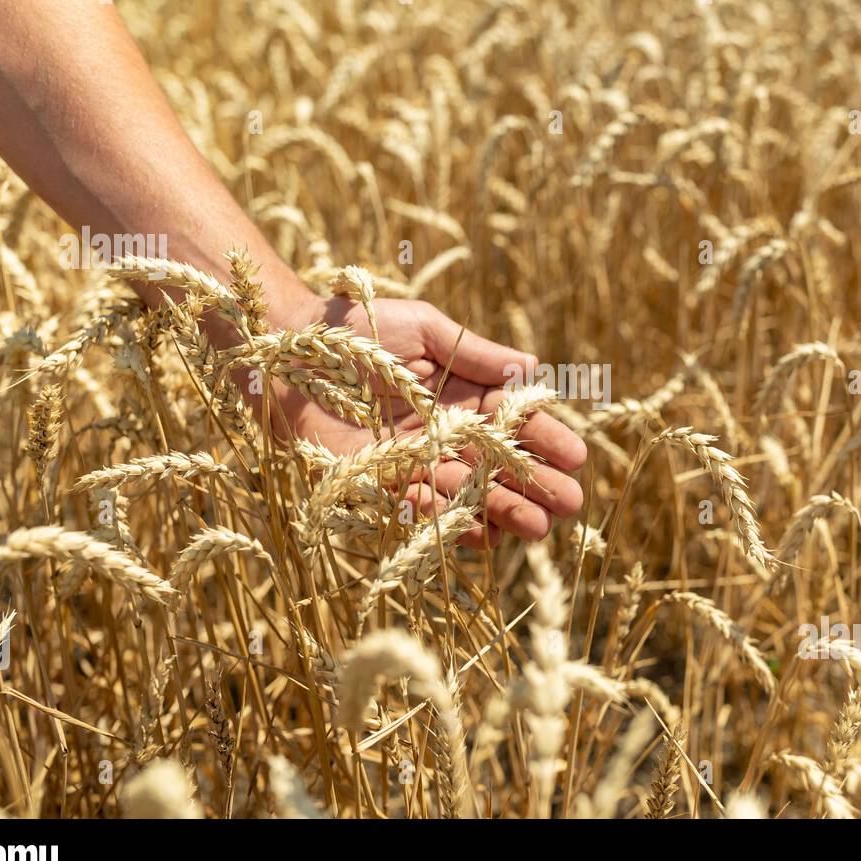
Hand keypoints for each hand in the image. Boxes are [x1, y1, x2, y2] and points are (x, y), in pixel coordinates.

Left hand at [273, 291, 586, 547]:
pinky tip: (482, 532)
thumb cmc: (353, 327)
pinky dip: (449, 522)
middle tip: (570, 503)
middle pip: (498, 466)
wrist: (283, 346)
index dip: (546, 439)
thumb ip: (474, 352)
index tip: (577, 456)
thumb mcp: (423, 327)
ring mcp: (413, 461)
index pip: (514, 423)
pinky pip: (419, 510)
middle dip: (536, 486)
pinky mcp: (377, 482)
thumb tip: (530, 367)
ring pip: (468, 494)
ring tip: (537, 526)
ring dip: (503, 511)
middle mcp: (443, 433)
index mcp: (460, 396)